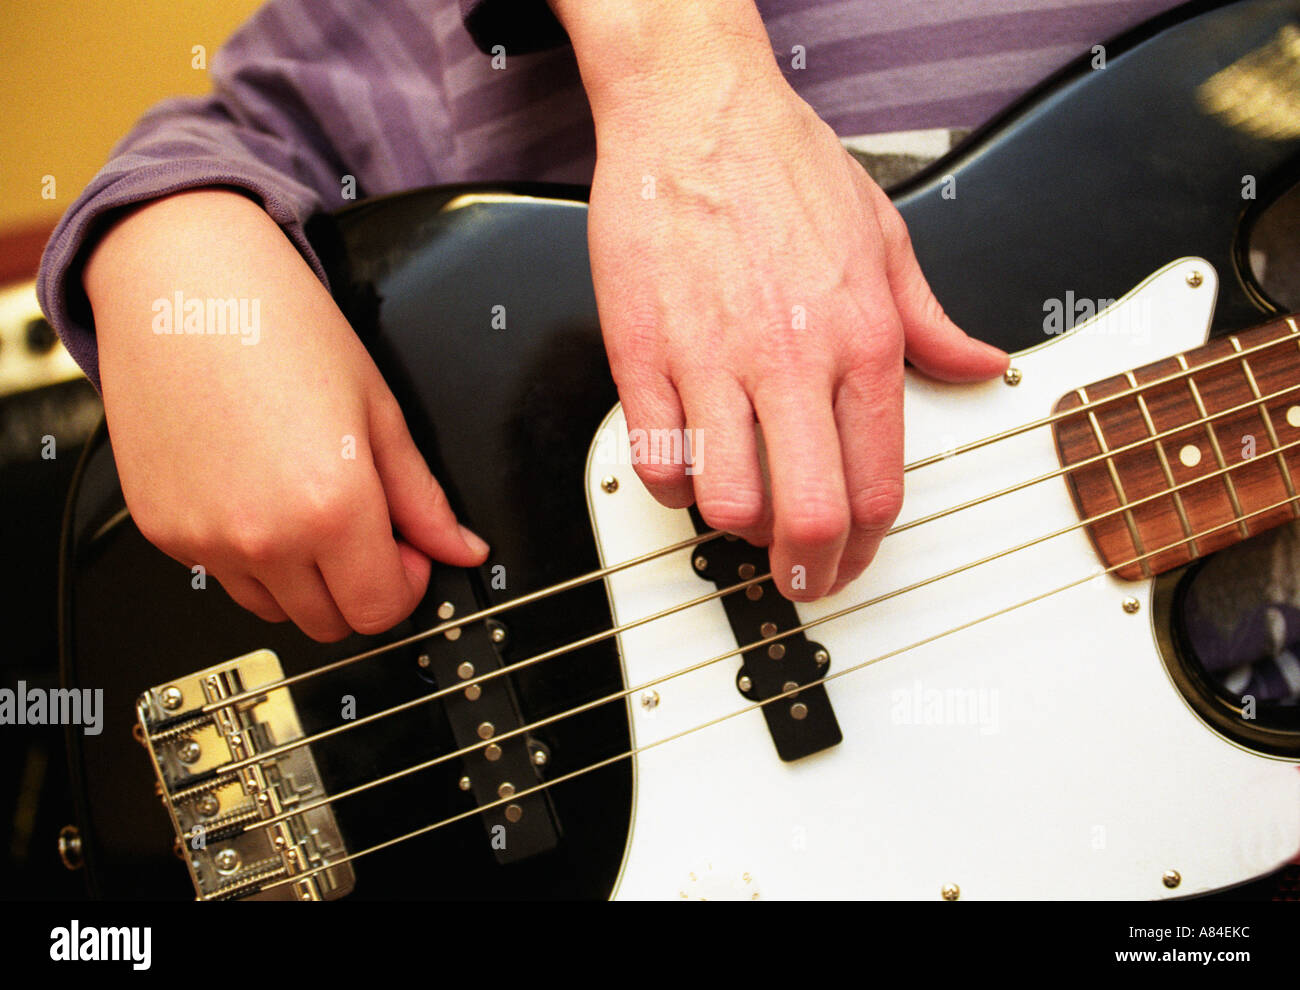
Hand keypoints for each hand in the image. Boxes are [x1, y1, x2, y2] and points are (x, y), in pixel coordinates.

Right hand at [84, 189, 487, 640]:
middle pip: (330, 622)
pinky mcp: (163, 531)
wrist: (182, 283)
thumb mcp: (378, 409)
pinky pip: (222, 575)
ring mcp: (206, 540)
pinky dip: (249, 555)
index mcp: (331, 508)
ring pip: (275, 609)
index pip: (382, 609)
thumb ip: (423, 497)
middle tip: (364, 527)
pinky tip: (258, 493)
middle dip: (360, 585)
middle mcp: (263, 537)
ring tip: (307, 503)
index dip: (406, 584)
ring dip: (304, 578)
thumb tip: (460, 547)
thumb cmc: (280, 326)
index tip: (407, 551)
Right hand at [552, 0, 1008, 599]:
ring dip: (735, 526)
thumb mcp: (887, 236)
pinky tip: (687, 462)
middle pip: (808, 515)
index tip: (848, 563)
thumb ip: (933, 320)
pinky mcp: (641, 352)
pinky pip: (657, 459)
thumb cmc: (783, 166)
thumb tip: (979, 367)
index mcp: (861, 338)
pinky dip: (673, 483)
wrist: (694, 107)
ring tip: (740, 506)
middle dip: (806, 570)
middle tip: (797, 574)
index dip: (865, 550)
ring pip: (726, 502)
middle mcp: (790, 358)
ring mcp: (710, 358)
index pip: (878, 488)